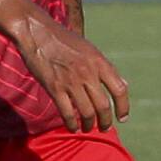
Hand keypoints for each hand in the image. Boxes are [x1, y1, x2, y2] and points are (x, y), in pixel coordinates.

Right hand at [9, 5, 129, 132]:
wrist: (37, 32)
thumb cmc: (63, 40)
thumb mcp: (89, 49)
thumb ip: (105, 68)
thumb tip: (123, 85)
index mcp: (99, 61)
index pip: (120, 90)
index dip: (123, 107)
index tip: (122, 118)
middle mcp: (88, 72)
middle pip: (103, 106)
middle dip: (105, 122)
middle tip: (103, 127)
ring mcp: (71, 81)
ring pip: (87, 113)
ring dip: (88, 125)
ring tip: (87, 128)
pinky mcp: (55, 88)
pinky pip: (67, 113)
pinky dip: (72, 124)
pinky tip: (72, 127)